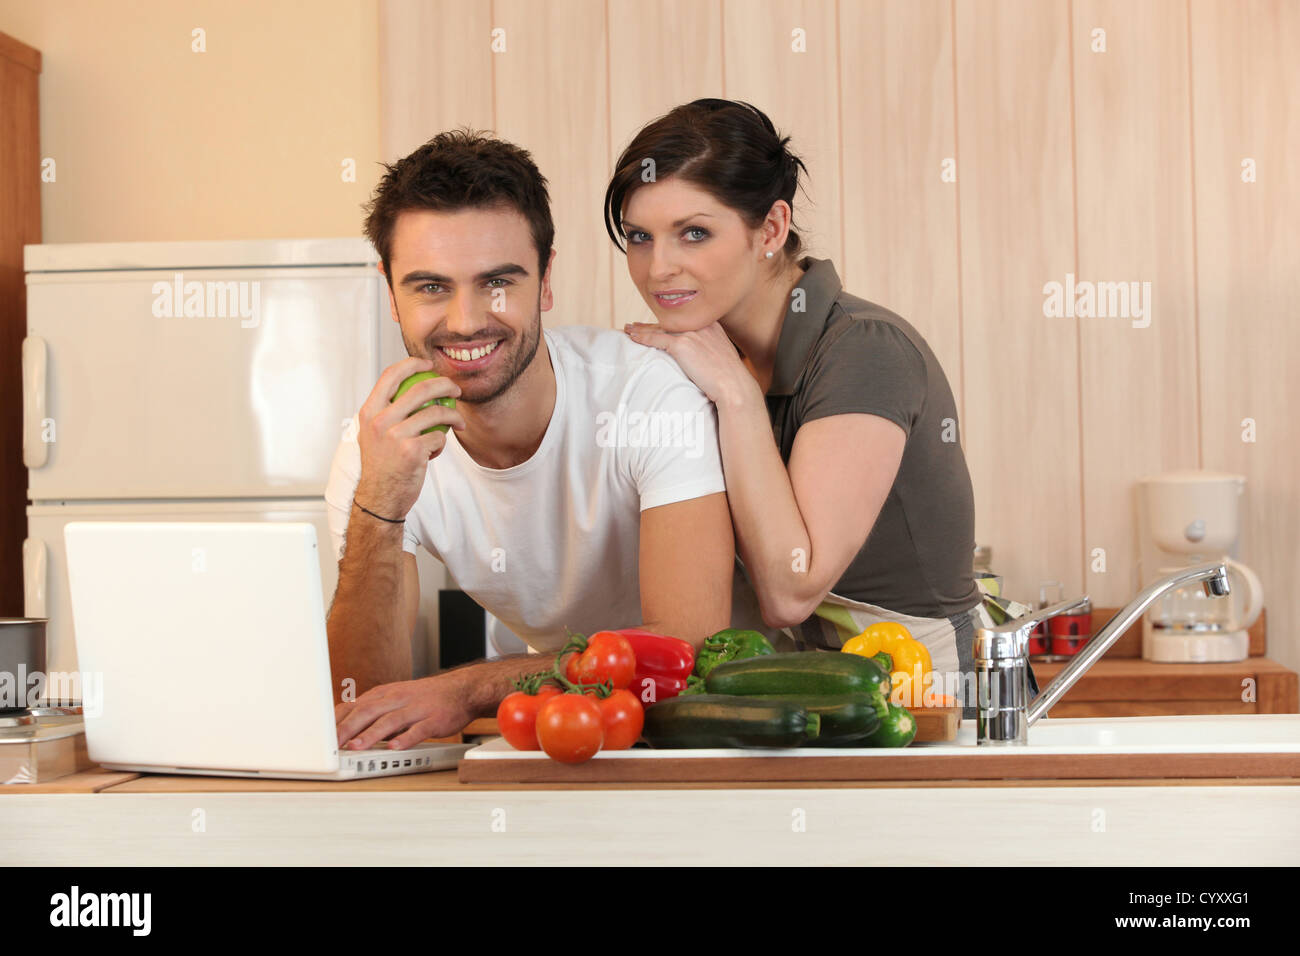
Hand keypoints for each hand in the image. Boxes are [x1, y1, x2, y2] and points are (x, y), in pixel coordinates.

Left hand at [334, 673, 473, 749]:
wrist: (462, 690)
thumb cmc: (425, 697)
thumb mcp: (395, 698)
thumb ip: (372, 711)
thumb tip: (345, 725)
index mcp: (385, 694)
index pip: (355, 706)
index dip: (337, 721)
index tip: (321, 737)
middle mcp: (397, 699)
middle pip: (367, 712)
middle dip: (347, 728)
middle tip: (331, 745)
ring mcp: (416, 709)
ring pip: (390, 720)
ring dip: (371, 734)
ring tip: (356, 747)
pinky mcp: (434, 719)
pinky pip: (418, 730)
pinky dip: (406, 738)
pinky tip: (395, 747)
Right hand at [355, 356, 466, 516]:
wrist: (379, 497)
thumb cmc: (381, 465)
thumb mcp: (373, 434)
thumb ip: (387, 412)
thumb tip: (411, 387)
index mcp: (369, 412)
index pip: (390, 375)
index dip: (412, 364)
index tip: (428, 364)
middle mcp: (380, 420)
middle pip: (421, 388)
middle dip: (446, 385)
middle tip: (456, 389)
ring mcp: (396, 435)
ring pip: (437, 412)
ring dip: (454, 415)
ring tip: (459, 422)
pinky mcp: (413, 451)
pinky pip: (440, 437)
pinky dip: (442, 443)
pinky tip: (435, 451)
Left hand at [623, 320, 756, 406]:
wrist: (734, 386)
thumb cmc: (729, 378)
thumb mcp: (722, 356)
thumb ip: (709, 348)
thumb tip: (700, 357)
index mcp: (710, 324)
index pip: (682, 320)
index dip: (665, 322)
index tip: (654, 323)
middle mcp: (700, 324)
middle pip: (669, 322)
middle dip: (650, 324)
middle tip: (634, 325)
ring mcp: (691, 333)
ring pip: (660, 328)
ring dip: (641, 329)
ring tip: (628, 330)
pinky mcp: (683, 344)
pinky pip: (656, 339)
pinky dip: (642, 337)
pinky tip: (633, 338)